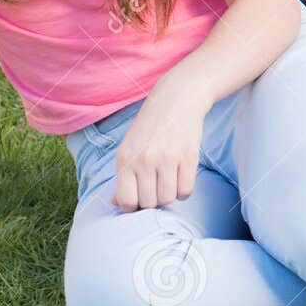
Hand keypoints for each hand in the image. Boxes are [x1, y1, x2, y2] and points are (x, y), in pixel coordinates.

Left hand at [112, 74, 211, 211]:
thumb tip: (117, 203)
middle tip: (156, 187)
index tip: (139, 198)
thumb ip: (123, 176)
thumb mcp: (129, 148)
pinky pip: (186, 191)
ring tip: (169, 181)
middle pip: (148, 203)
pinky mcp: (188, 157)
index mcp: (125, 159)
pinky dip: (184, 190)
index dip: (133, 206)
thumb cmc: (150, 127)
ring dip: (169, 195)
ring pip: (168, 199)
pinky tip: (181, 177)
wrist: (178, 99)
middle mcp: (144, 160)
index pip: (126, 201)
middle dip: (153, 200)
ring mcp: (167, 159)